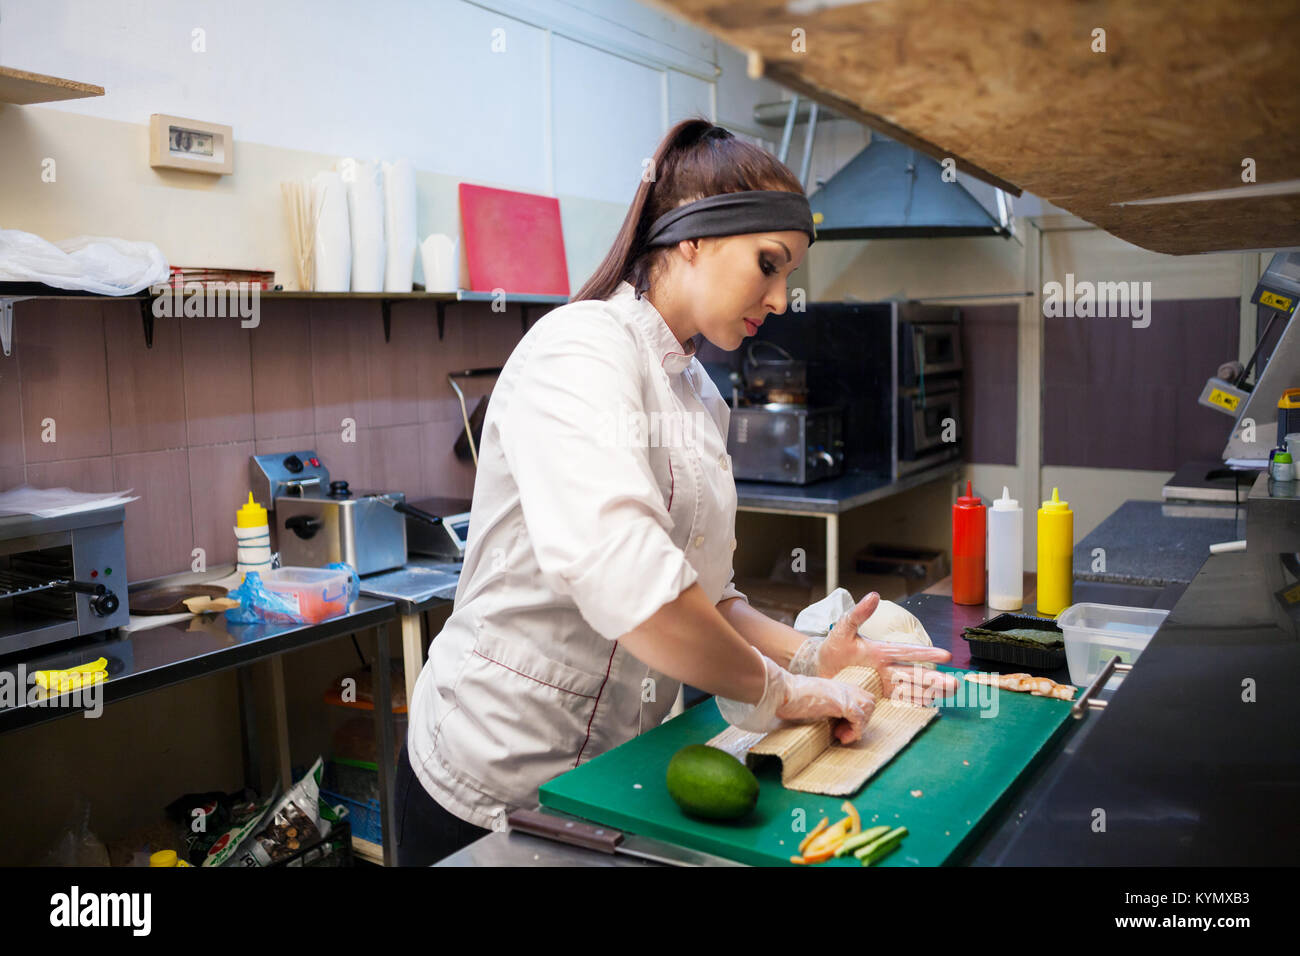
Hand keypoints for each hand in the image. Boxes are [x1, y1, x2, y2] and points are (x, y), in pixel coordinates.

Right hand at [773, 669, 875, 744]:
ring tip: (842, 736)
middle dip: (862, 720)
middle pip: (870, 701)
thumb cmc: (791, 698)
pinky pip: (859, 720)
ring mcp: (845, 694)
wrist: (784, 691)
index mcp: (837, 686)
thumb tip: (826, 720)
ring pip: (869, 708)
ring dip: (859, 726)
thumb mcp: (813, 701)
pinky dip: (854, 732)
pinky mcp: (843, 704)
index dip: (857, 714)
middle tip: (843, 732)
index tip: (841, 728)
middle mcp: (844, 688)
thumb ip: (824, 706)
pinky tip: (842, 737)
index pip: (861, 698)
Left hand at [811, 592, 958, 704]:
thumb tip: (873, 595)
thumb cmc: (832, 647)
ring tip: (951, 694)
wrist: (817, 667)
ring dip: (931, 691)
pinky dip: (914, 702)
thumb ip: (859, 614)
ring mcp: (882, 683)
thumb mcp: (843, 628)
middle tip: (956, 683)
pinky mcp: (876, 695)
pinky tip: (930, 705)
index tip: (945, 655)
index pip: (907, 652)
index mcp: (881, 652)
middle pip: (915, 674)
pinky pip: (898, 700)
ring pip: (912, 687)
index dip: (925, 653)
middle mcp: (886, 668)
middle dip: (936, 678)